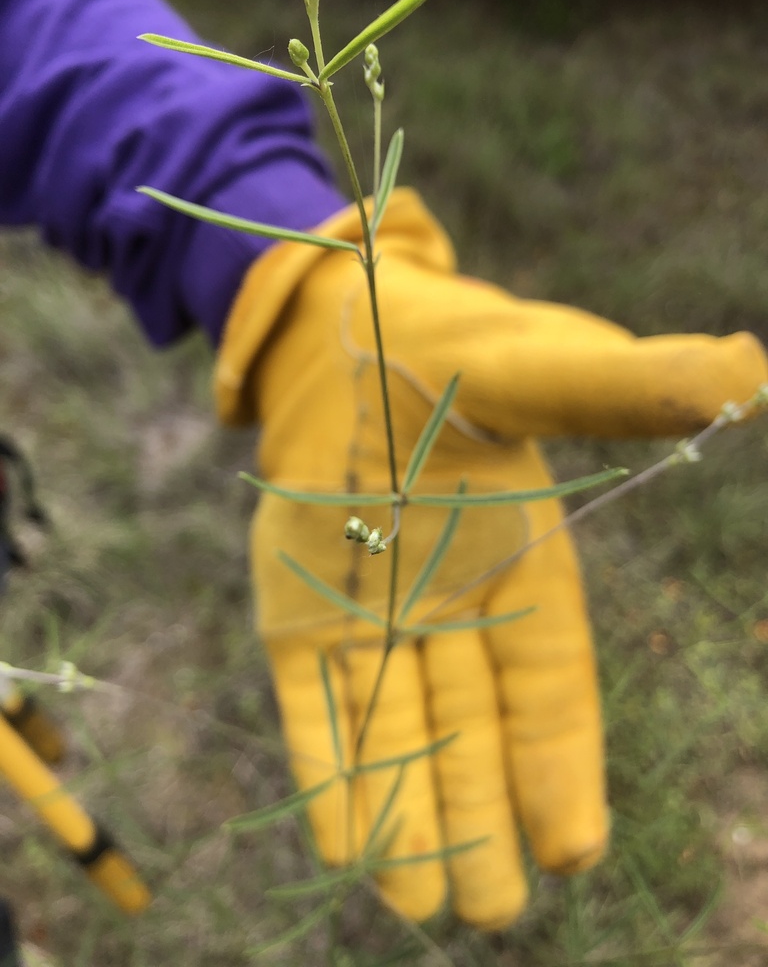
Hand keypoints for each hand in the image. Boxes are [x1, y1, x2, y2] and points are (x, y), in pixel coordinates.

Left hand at [215, 190, 766, 927]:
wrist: (348, 332)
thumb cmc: (457, 346)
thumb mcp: (542, 365)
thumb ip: (623, 388)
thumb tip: (748, 370)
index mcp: (523, 566)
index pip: (547, 682)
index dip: (560, 762)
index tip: (572, 849)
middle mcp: (451, 607)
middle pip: (471, 729)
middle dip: (481, 816)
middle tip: (489, 909)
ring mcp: (371, 615)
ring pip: (395, 730)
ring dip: (407, 815)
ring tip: (419, 906)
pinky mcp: (296, 613)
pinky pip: (313, 702)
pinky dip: (328, 768)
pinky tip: (343, 847)